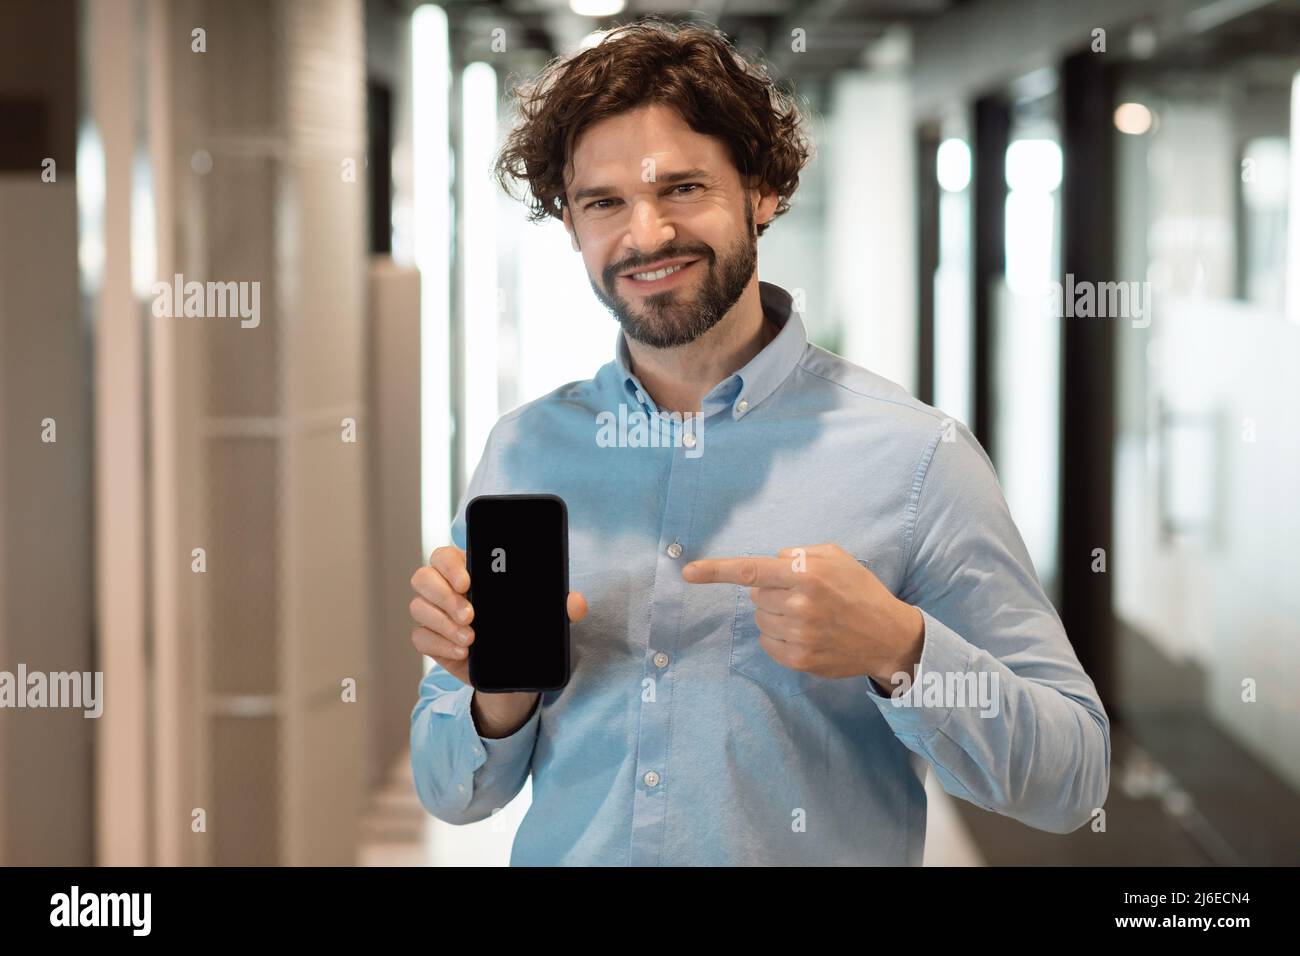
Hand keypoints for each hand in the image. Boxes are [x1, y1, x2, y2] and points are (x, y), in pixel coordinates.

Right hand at [409, 545, 587, 687]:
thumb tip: (576, 602)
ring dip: (443, 624)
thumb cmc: (525, 626)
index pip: (446, 555)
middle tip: (472, 615)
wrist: (515, 668)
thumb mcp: (546, 616)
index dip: (451, 565)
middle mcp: (445, 587)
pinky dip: (440, 644)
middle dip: (444, 596)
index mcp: (468, 569)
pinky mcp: (431, 639)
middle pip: (423, 578)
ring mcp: (434, 613)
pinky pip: (420, 637)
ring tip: (472, 638)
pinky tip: (463, 652)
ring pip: (419, 608)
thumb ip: (562, 606)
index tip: (469, 582)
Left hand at [681, 543, 923, 686]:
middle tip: (803, 596)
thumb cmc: (859, 590)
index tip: (687, 572)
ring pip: (760, 620)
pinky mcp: (799, 659)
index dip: (716, 571)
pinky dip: (778, 637)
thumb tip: (771, 562)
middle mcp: (798, 604)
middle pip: (755, 596)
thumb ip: (799, 553)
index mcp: (805, 574)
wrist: (887, 635)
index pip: (751, 570)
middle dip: (771, 592)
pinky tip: (806, 633)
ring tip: (809, 616)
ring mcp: (797, 634)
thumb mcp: (836, 556)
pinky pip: (767, 643)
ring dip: (776, 615)